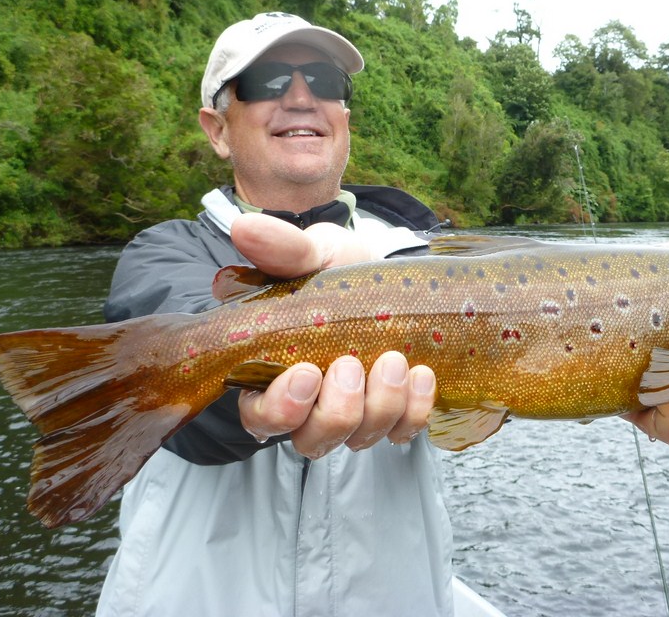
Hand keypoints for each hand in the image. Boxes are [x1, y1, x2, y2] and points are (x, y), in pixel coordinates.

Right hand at [230, 213, 436, 457]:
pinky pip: (404, 431)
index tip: (306, 372)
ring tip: (395, 361)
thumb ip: (283, 249)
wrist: (390, 273)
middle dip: (337, 410)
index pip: (262, 417)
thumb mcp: (314, 254)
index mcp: (274, 374)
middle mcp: (311, 407)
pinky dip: (415, 410)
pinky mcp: (395, 414)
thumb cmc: (339, 271)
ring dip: (381, 406)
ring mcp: (356, 416)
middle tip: (352, 364)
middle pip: (313, 440)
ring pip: (360, 438)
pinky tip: (422, 375)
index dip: (281, 408)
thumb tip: (245, 228)